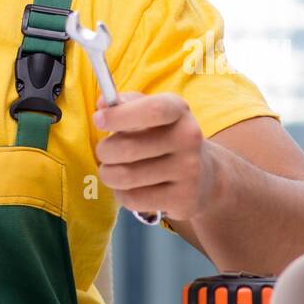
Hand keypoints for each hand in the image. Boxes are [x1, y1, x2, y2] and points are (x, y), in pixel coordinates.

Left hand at [93, 91, 217, 222]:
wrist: (205, 176)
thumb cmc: (165, 137)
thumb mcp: (151, 113)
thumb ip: (126, 104)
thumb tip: (102, 105)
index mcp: (179, 111)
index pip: (153, 110)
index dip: (120, 115)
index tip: (98, 120)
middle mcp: (188, 139)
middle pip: (128, 148)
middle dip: (104, 151)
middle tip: (104, 152)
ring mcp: (189, 171)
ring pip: (126, 176)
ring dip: (108, 174)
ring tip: (111, 170)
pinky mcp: (183, 200)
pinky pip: (133, 199)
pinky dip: (121, 193)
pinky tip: (129, 187)